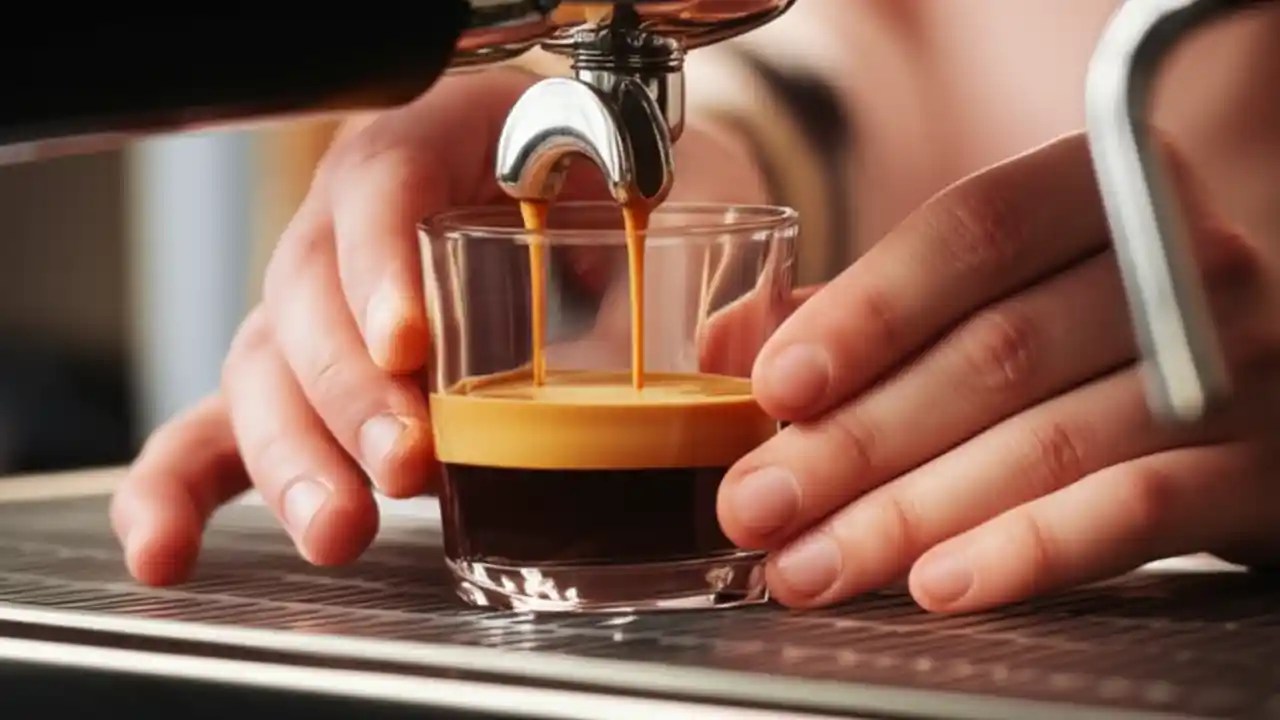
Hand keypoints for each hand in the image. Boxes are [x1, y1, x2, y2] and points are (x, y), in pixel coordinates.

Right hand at [110, 68, 770, 585]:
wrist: (600, 188)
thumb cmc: (629, 179)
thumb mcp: (679, 193)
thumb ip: (703, 262)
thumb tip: (737, 353)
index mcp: (439, 141)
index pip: (380, 179)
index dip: (380, 261)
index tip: (410, 342)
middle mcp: (359, 220)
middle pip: (306, 290)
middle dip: (348, 389)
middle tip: (405, 462)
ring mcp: (325, 303)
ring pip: (267, 368)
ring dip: (293, 453)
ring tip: (341, 525)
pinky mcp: (309, 380)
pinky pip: (222, 423)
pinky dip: (185, 486)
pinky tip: (167, 548)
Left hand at [716, 132, 1279, 613]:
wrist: (1265, 377)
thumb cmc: (1098, 323)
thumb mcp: (996, 286)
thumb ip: (871, 311)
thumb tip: (734, 349)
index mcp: (1099, 189)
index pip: (970, 235)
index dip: (865, 313)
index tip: (776, 386)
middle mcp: (1178, 264)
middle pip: (992, 354)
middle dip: (854, 441)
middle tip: (758, 503)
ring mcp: (1229, 366)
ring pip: (1045, 444)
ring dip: (907, 515)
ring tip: (811, 562)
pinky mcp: (1256, 468)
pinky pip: (1132, 513)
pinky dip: (1024, 551)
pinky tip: (936, 582)